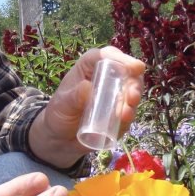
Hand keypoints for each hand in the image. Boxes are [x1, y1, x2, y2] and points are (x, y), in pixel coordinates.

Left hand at [28, 46, 145, 168]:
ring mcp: (114, 97)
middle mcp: (106, 79)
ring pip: (132, 91)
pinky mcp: (118, 114)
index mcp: (90, 68)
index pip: (107, 56)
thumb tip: (87, 87)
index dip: (122, 59)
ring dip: (134, 100)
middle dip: (134, 82)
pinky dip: (129, 115)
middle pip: (127, 73)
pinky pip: (128, 112)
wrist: (60, 139)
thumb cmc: (59, 113)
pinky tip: (124, 119)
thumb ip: (73, 97)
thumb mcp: (62, 104)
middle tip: (133, 96)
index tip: (135, 67)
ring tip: (127, 112)